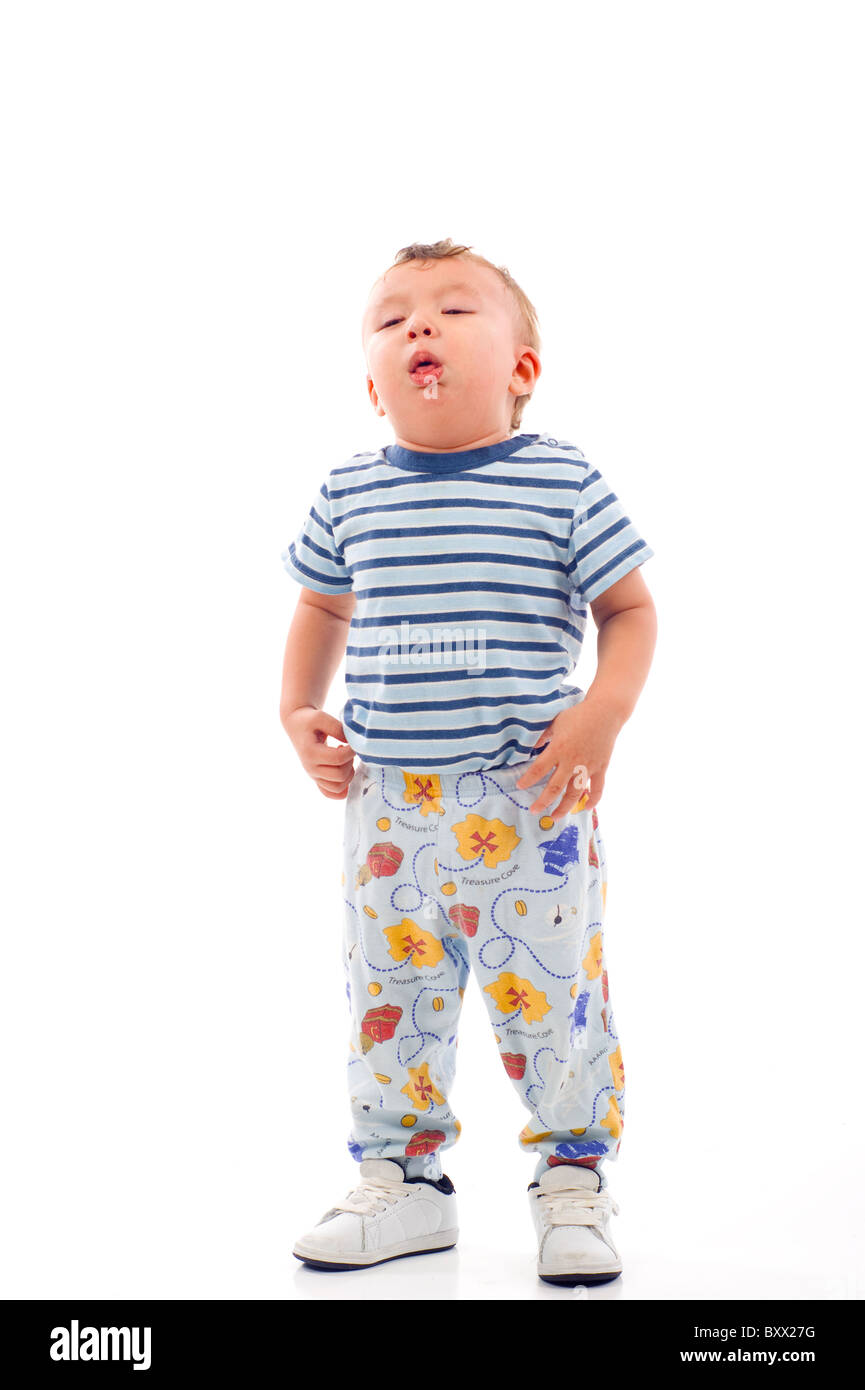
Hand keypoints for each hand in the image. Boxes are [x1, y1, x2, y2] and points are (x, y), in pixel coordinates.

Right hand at [282, 705, 355, 798]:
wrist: (296, 725)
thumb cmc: (309, 720)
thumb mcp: (321, 717)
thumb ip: (337, 729)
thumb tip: (352, 744)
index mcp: (310, 753)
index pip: (338, 758)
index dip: (351, 750)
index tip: (353, 741)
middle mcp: (310, 768)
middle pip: (340, 776)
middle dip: (350, 762)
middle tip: (348, 750)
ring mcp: (313, 775)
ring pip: (338, 787)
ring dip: (348, 774)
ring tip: (345, 759)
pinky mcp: (317, 779)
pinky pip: (331, 793)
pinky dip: (342, 789)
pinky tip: (345, 772)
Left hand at [514, 699, 621, 820]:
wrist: (605, 713)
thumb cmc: (578, 715)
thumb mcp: (556, 722)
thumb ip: (543, 736)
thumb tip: (532, 747)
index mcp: (558, 748)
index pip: (539, 769)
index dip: (528, 780)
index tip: (520, 787)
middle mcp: (572, 761)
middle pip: (555, 787)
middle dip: (543, 802)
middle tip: (534, 811)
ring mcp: (587, 766)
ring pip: (575, 793)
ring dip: (564, 807)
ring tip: (555, 817)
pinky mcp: (601, 768)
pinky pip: (597, 788)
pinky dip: (593, 800)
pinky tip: (587, 807)